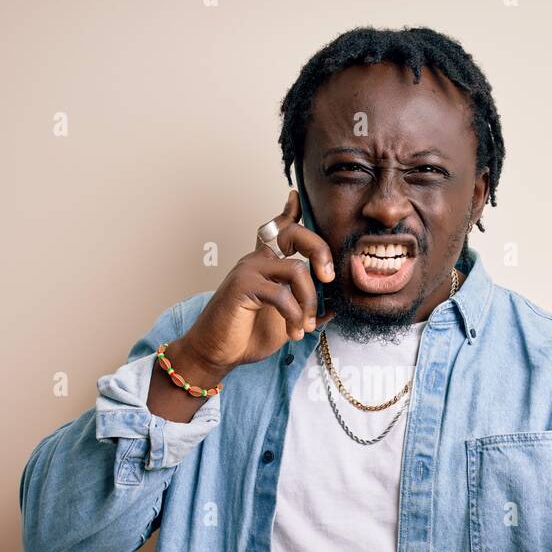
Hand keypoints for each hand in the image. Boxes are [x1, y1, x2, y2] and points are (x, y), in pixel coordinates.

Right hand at [176, 189, 337, 378]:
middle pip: (293, 233)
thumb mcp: (287, 321)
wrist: (217, 354)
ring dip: (309, 301)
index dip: (290, 211)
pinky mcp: (242, 286)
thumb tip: (335, 306)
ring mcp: (248, 270)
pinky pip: (281, 294)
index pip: (279, 229)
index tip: (296, 196)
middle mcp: (257, 260)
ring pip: (296, 269)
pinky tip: (294, 332)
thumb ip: (307, 308)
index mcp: (266, 264)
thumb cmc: (247, 336)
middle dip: (320, 250)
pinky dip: (294, 316)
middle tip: (328, 278)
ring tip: (306, 325)